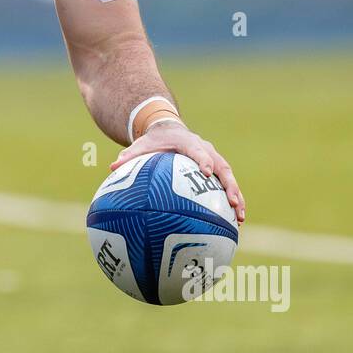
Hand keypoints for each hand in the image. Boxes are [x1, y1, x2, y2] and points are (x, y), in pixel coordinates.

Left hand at [109, 120, 244, 223]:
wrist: (169, 130)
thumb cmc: (154, 141)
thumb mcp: (141, 146)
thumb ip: (129, 156)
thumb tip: (113, 166)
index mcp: (189, 143)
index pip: (198, 151)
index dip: (204, 161)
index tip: (206, 173)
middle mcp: (206, 150)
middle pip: (222, 167)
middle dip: (229, 185)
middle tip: (232, 202)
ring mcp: (214, 159)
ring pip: (230, 178)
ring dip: (236, 197)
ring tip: (239, 218)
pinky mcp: (217, 170)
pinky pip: (227, 186)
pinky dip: (233, 201)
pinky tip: (234, 222)